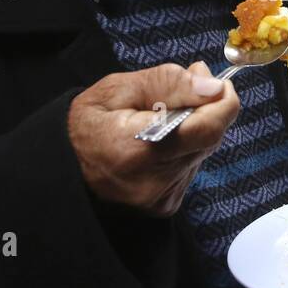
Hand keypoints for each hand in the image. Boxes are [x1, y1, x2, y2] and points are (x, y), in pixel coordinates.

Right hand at [67, 62, 239, 216]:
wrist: (64, 169)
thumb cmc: (86, 124)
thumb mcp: (118, 88)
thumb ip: (168, 83)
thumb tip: (211, 86)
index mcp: (138, 147)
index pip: (206, 128)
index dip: (223, 103)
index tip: (219, 84)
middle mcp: (153, 179)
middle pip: (209, 139)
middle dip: (209, 110)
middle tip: (190, 88)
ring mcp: (161, 196)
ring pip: (203, 153)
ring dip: (195, 130)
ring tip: (164, 117)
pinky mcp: (165, 204)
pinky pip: (191, 169)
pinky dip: (184, 151)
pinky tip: (159, 144)